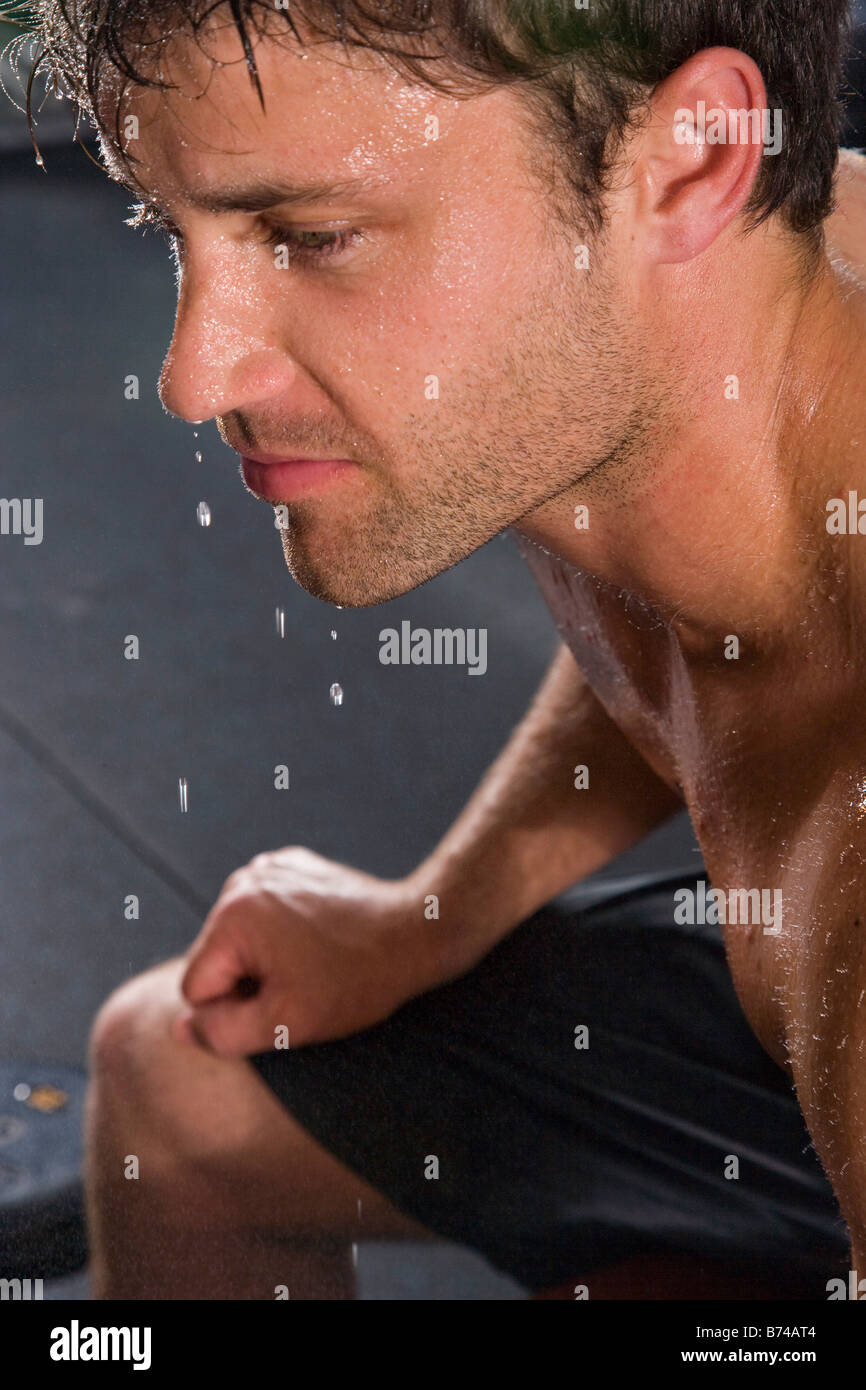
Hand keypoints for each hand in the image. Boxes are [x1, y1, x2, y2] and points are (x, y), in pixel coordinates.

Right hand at [172, 846, 434, 1056]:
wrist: (416, 931)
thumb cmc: (354, 982)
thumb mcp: (285, 1024)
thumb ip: (223, 1033)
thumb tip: (181, 1027)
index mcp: (233, 916)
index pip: (195, 988)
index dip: (234, 1011)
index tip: (283, 1002)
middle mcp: (241, 882)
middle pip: (214, 959)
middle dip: (247, 981)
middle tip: (302, 984)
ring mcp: (266, 868)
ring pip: (237, 938)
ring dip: (263, 959)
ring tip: (312, 963)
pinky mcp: (290, 865)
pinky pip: (263, 913)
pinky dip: (281, 931)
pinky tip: (317, 940)